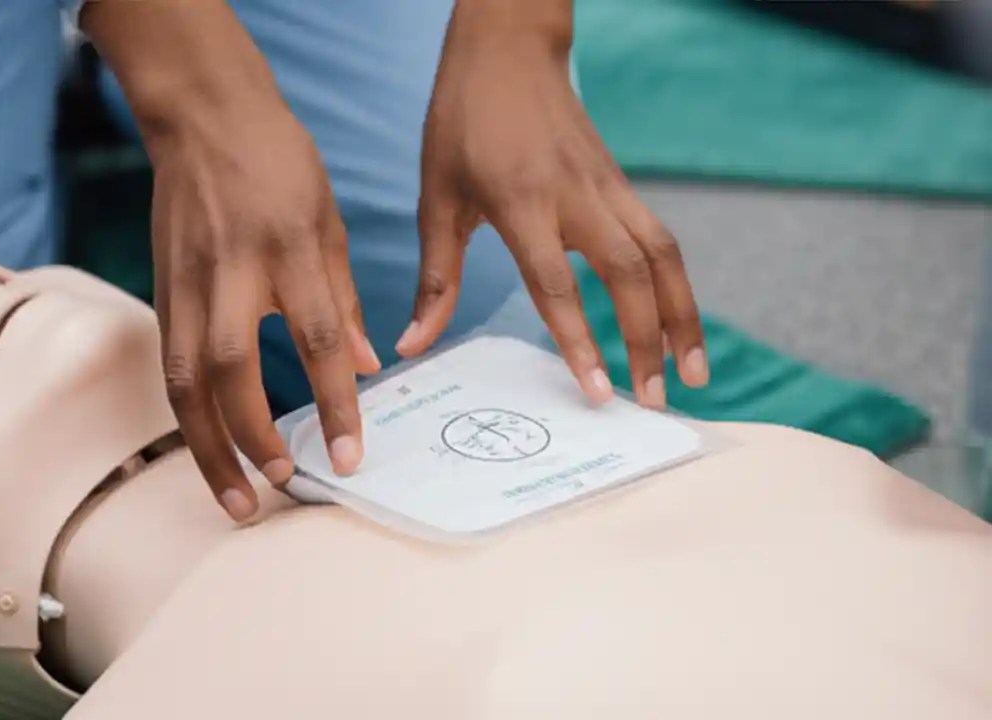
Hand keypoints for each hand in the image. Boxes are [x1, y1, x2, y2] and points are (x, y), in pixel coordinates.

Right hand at [84, 0, 378, 520]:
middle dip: (252, 441)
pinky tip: (209, 449)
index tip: (349, 456)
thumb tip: (364, 367)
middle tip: (281, 486)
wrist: (201, 117)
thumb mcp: (328, 221)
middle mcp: (230, 273)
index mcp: (286, 249)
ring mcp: (186, 285)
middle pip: (231, 374)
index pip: (314, 340)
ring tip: (235, 498)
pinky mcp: (161, 291)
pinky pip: (171, 367)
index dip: (334, 404)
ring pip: (185, 383)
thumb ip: (344, 299)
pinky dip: (189, 416)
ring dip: (208, 448)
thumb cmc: (276, 162)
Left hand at [401, 0, 708, 407]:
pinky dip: (675, 286)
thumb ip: (435, 278)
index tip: (599, 392)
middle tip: (656, 399)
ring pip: (664, 256)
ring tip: (693, 372)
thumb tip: (412, 345)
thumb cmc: (462, 122)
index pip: (558, 284)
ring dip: (683, 316)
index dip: (580, 341)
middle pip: (631, 275)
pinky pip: (660, 239)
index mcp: (522, 201)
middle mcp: (576, 195)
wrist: (508, 48)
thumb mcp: (436, 198)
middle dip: (649, 340)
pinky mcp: (621, 183)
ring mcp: (607, 186)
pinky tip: (676, 324)